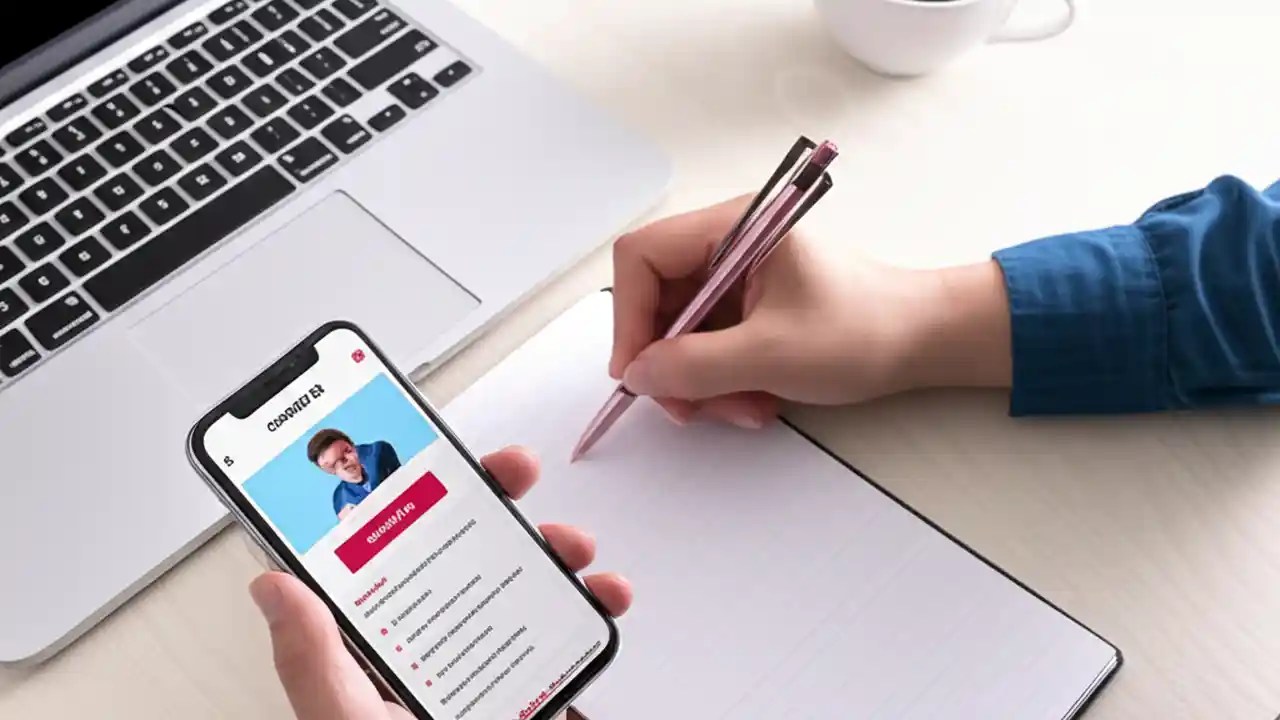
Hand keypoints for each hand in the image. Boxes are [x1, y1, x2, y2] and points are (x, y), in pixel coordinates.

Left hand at [248, 446, 631, 719]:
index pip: (379, 548)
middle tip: (515, 474)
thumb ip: (313, 663)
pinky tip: (598, 608)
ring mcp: (481, 671)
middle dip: (495, 500)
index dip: (398, 490)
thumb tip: (272, 583)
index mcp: (371, 645)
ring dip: (556, 555)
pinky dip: (589, 616)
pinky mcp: (527, 694)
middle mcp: (426, 648)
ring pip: (517, 586)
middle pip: (458, 550)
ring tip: (577, 552)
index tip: (420, 447)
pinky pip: (558, 640)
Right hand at [609, 195, 1012, 424]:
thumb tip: (637, 375)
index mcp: (734, 226)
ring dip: (701, 380)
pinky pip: (710, 345)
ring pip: (682, 331)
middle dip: (671, 361)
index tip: (638, 371)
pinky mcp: (750, 307)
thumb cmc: (866, 329)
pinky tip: (757, 401)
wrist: (926, 341)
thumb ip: (694, 366)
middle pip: (657, 299)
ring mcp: (738, 276)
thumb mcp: (772, 355)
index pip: (643, 257)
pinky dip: (722, 380)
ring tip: (742, 408)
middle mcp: (729, 243)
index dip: (629, 316)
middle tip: (690, 407)